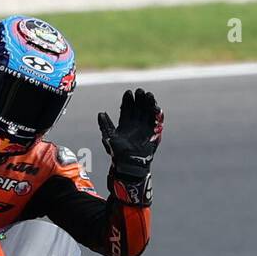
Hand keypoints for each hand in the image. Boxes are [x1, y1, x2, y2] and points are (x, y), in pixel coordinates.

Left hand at [98, 88, 163, 204]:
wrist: (129, 164)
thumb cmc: (117, 153)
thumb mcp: (109, 137)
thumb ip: (105, 125)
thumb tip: (100, 113)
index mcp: (124, 124)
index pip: (126, 109)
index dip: (127, 101)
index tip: (128, 93)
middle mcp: (135, 124)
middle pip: (138, 108)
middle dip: (139, 99)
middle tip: (140, 91)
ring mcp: (144, 128)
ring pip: (147, 112)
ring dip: (148, 103)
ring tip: (148, 95)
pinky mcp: (153, 133)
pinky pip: (156, 121)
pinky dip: (156, 114)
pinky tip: (155, 106)